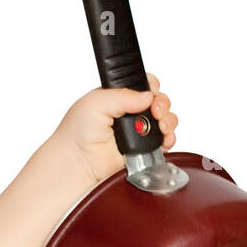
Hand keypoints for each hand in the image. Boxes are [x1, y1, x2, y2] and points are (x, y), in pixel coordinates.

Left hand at [54, 73, 178, 185]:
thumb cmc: (77, 132)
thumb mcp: (96, 101)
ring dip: (168, 120)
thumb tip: (148, 96)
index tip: (151, 92)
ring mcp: (138, 131)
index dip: (152, 87)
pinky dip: (169, 138)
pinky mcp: (144, 149)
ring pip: (165, 119)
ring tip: (159, 124)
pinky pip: (165, 141)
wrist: (77, 162)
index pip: (144, 85)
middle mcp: (130, 113)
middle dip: (162, 103)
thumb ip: (123, 95)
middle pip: (159, 101)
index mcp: (118, 97)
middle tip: (155, 110)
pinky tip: (164, 137)